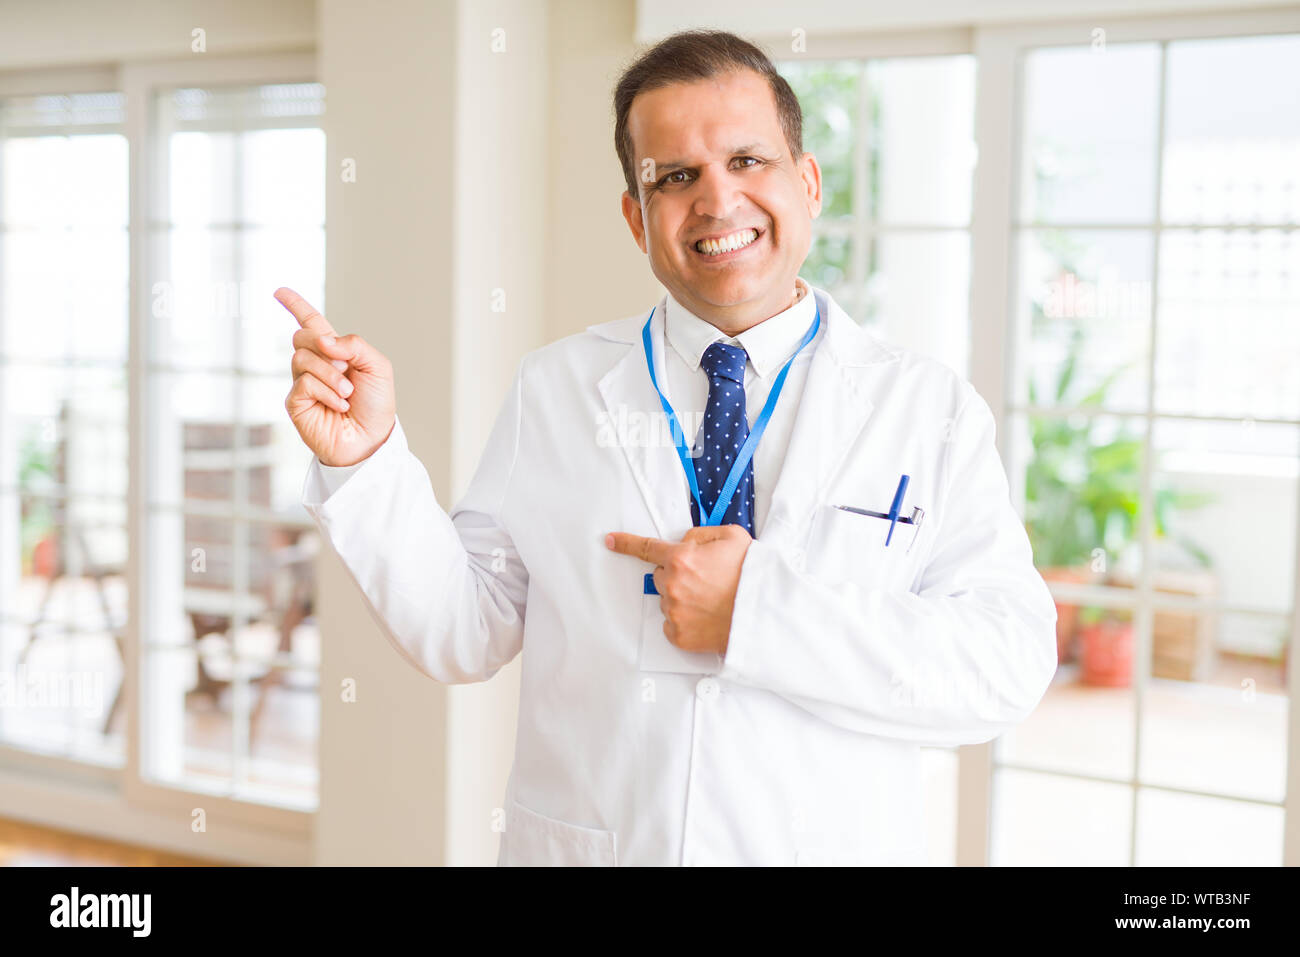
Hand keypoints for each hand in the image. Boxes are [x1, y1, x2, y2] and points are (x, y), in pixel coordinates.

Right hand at [275, 287, 395, 466]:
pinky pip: (304, 383)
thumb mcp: (377, 367)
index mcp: (335, 352)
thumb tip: (323, 339)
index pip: (311, 323)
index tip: (279, 291)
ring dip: (331, 374)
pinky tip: (339, 406)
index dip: (295, 305)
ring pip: (302, 358)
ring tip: (347, 394)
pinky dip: (326, 391)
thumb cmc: (376, 405)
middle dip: (325, 348)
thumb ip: (354, 344)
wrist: (371, 439)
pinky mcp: (296, 402)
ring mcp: (302, 383)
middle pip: (302, 335)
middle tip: (346, 369)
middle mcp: (315, 364)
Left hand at [606, 524, 752, 655]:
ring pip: (668, 600)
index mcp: (681, 558)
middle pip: (660, 575)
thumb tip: (685, 543)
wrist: (763, 614)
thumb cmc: (750, 575)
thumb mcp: (731, 537)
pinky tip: (705, 616)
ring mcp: (674, 612)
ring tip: (710, 600)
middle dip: (677, 575)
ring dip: (682, 598)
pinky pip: (672, 624)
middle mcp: (672, 585)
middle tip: (704, 580)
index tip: (611, 541)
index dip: (626, 543)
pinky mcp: (679, 635)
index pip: (646, 548)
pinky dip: (684, 620)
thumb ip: (700, 535)